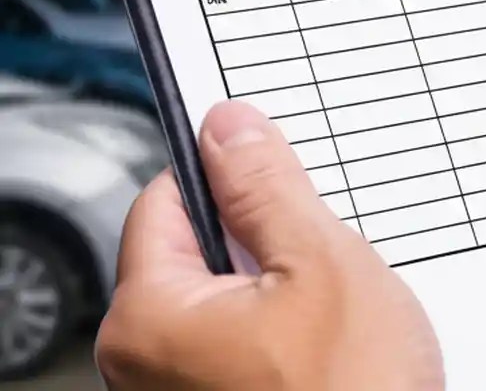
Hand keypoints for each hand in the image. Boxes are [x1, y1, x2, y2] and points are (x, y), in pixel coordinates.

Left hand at [96, 101, 442, 390]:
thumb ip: (268, 187)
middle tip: (319, 260)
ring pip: (230, 296)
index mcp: (148, 319)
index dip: (227, 174)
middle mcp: (145, 364)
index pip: (166, 199)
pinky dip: (286, 328)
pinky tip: (329, 345)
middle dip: (266, 240)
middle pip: (199, 250)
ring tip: (333, 314)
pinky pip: (244, 341)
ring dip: (283, 286)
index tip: (269, 163)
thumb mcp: (322, 263)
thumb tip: (230, 129)